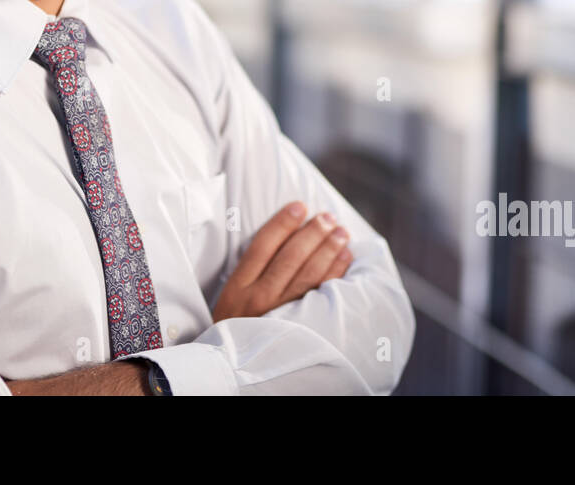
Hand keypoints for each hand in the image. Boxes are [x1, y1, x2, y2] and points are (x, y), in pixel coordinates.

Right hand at [211, 202, 352, 322]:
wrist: (234, 368)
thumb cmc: (236, 324)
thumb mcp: (230, 297)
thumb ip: (251, 271)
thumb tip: (285, 235)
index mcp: (237, 288)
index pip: (262, 246)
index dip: (282, 223)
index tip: (299, 206)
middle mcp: (258, 300)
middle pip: (290, 258)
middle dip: (312, 233)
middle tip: (328, 217)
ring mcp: (280, 315)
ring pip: (309, 275)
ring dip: (328, 249)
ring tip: (341, 232)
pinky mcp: (299, 329)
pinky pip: (322, 296)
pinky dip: (335, 273)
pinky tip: (345, 257)